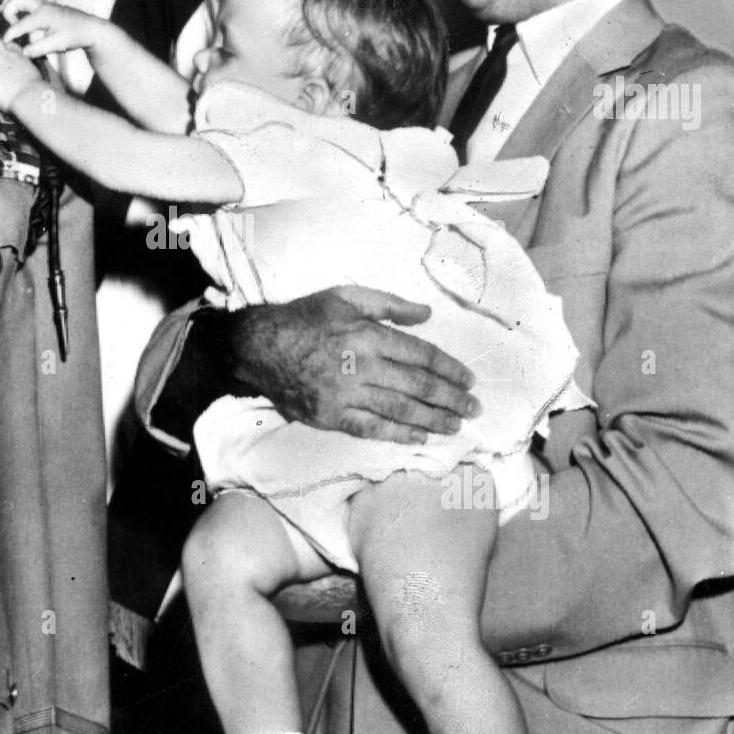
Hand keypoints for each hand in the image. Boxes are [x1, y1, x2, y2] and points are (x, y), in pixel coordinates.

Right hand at [0, 0, 117, 59]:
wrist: (89, 28)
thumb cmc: (74, 36)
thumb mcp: (58, 45)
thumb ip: (39, 49)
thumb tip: (24, 51)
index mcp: (43, 16)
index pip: (20, 24)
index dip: (10, 34)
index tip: (4, 43)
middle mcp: (42, 6)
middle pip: (17, 0)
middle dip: (8, 12)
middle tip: (10, 26)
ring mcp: (44, 2)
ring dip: (10, 2)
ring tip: (5, 14)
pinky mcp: (45, 3)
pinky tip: (16, 11)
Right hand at [230, 285, 478, 442]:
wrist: (259, 346)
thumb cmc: (305, 318)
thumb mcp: (345, 296)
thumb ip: (389, 304)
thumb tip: (426, 313)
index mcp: (367, 334)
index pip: (420, 354)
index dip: (449, 368)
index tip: (469, 379)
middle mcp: (361, 366)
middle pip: (416, 385)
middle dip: (450, 398)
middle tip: (474, 407)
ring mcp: (346, 394)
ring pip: (399, 409)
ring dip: (433, 419)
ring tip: (456, 425)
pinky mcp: (331, 416)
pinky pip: (371, 428)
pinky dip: (398, 433)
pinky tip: (420, 437)